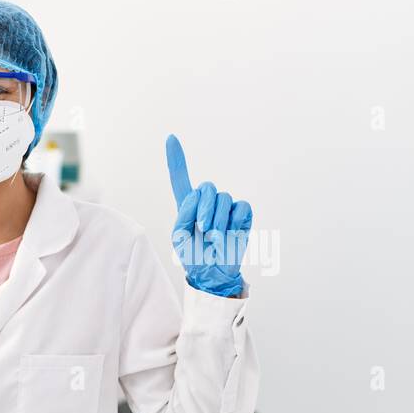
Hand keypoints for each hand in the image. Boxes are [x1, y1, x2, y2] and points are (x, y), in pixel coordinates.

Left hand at [166, 134, 251, 297]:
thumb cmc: (194, 256)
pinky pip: (241, 207)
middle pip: (207, 187)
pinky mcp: (242, 215)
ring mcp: (226, 208)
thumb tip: (198, 193)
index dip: (177, 160)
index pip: (181, 180)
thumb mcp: (180, 237)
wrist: (213, 273)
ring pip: (224, 198)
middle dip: (203, 208)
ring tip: (214, 238)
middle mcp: (207, 204)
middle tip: (202, 228)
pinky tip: (230, 234)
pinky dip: (235, 222)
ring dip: (217, 219)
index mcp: (188, 207)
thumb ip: (184, 213)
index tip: (171, 138)